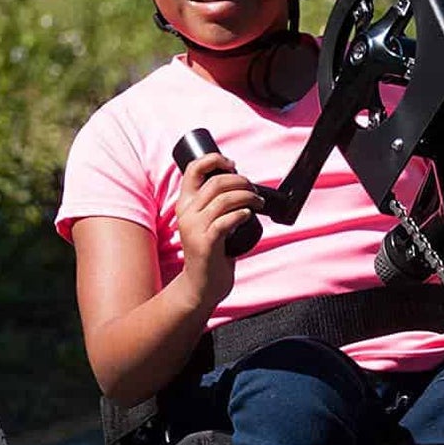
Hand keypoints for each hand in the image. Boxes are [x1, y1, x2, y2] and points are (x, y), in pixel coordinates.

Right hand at [174, 152, 260, 310]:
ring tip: (258, 203)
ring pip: (224, 200)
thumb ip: (214, 206)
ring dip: (247, 197)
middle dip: (241, 181)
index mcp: (185, 204)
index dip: (215, 159)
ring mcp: (195, 229)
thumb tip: (241, 185)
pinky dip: (241, 214)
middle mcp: (186, 214)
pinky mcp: (206, 244)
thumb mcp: (205, 223)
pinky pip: (226, 221)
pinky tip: (249, 215)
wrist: (201, 285)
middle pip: (215, 182)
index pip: (193, 169)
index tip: (233, 165)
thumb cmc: (211, 251)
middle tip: (254, 190)